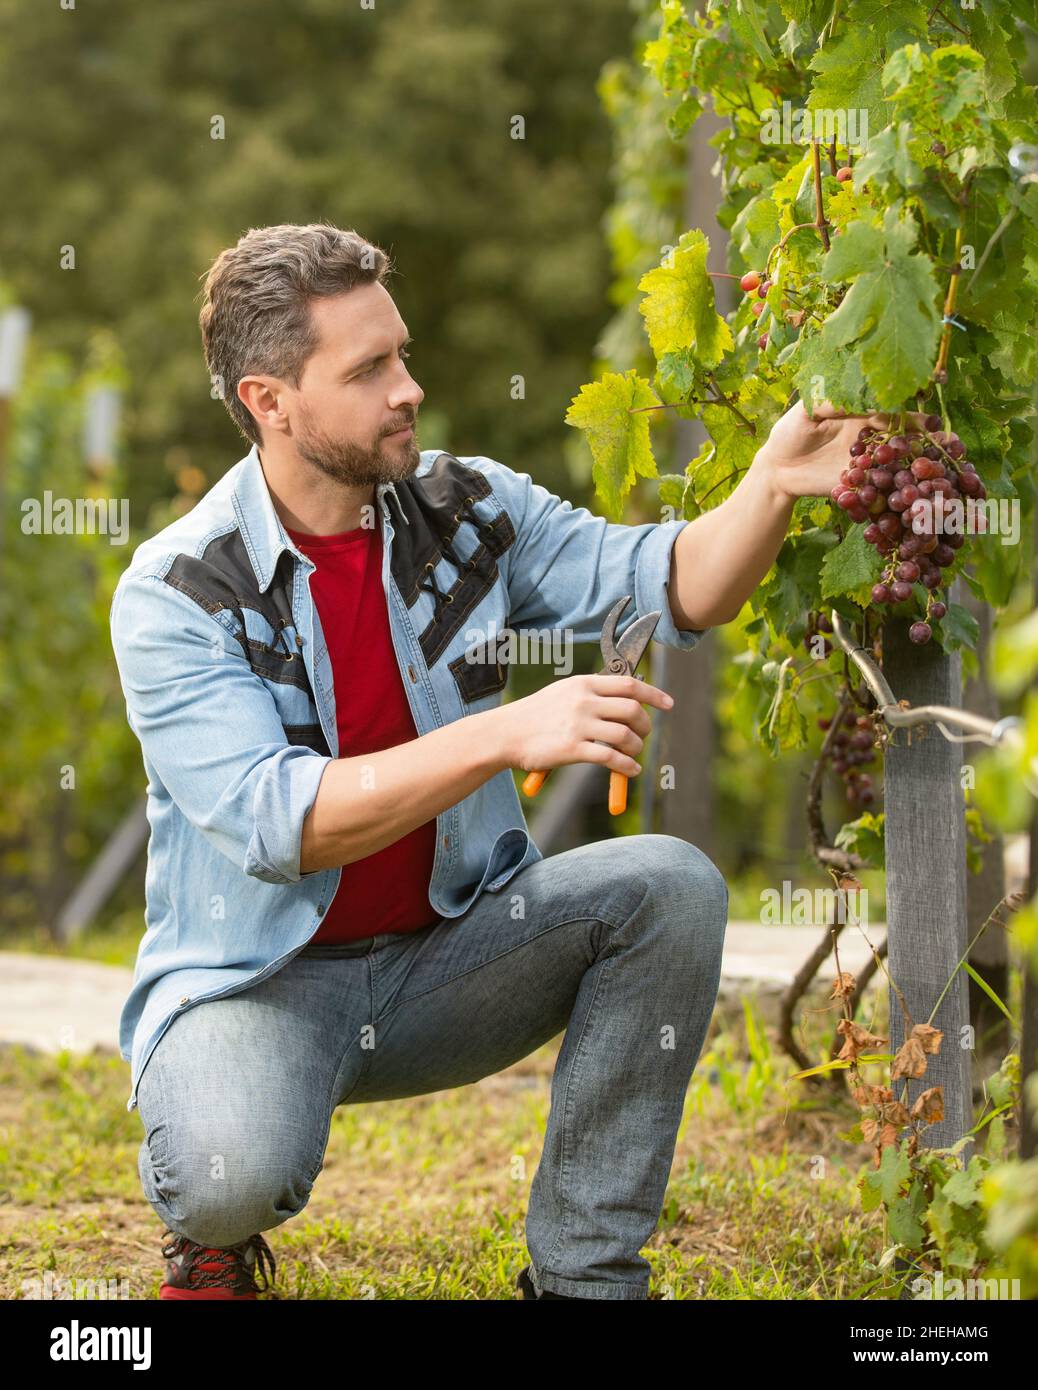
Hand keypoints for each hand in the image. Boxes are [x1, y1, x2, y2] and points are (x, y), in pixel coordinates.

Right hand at [497, 673, 673, 776]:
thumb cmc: (535, 716)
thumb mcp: (563, 693)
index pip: (629, 684)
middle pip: (632, 709)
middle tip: (644, 734)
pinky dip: (627, 766)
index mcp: (583, 684)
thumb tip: (624, 700)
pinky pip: (612, 758)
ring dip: (637, 747)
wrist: (505, 734)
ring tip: (634, 754)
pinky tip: (630, 770)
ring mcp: (578, 724)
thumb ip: (591, 694)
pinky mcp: (573, 749)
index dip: (654, 694)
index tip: (668, 704)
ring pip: (626, 735)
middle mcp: (583, 701)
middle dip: (646, 724)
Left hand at [755, 400, 930, 500]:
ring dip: (920, 466)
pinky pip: (881, 488)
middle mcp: (871, 440)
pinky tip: (915, 494)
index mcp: (862, 416)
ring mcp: (867, 464)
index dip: (913, 415)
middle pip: (904, 438)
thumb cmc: (790, 433)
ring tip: (941, 468)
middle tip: (949, 443)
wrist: (777, 470)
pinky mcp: (859, 486)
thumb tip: (860, 402)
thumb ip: (831, 403)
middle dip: (927, 440)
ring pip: (898, 463)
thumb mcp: (807, 412)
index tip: (930, 418)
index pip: (893, 413)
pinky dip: (898, 491)